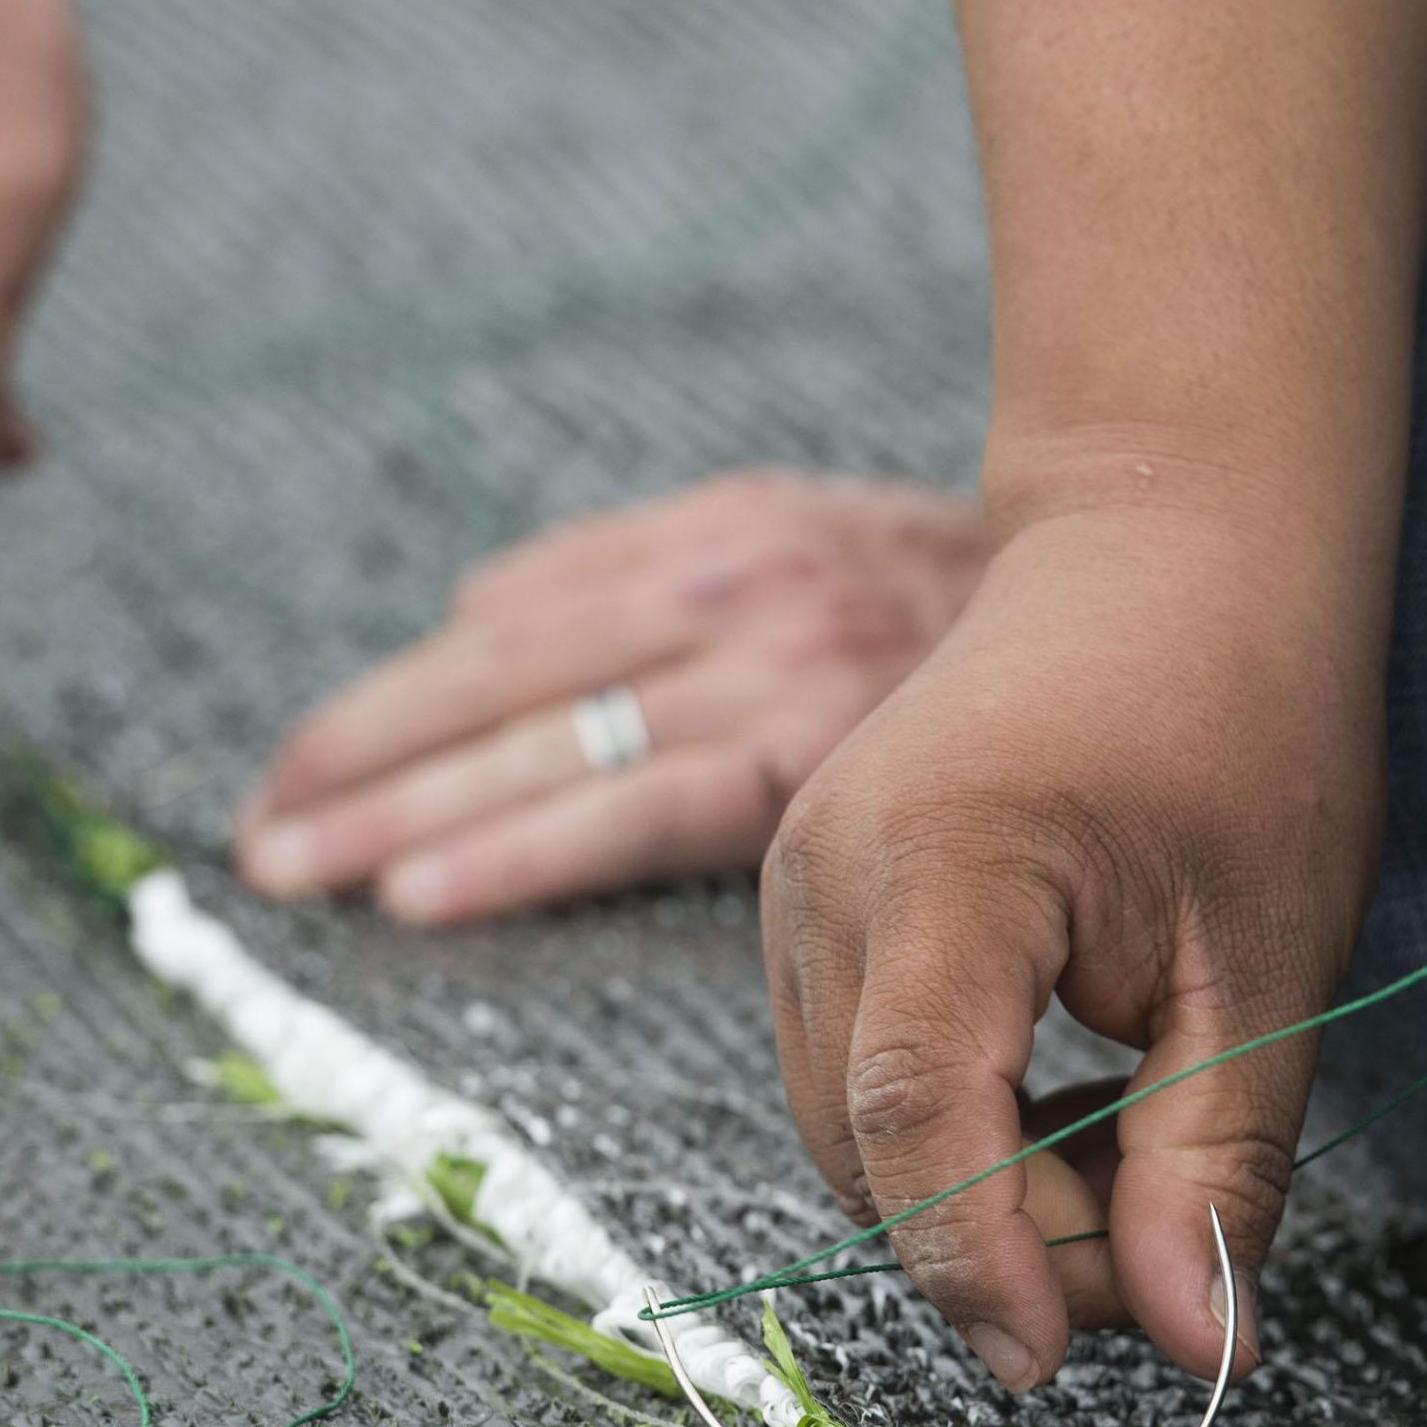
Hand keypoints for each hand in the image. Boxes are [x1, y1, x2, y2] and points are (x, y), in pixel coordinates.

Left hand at [237, 471, 990, 919]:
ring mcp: (780, 670)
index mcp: (723, 540)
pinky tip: (430, 888)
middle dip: (366, 761)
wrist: (1169, 584)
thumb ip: (653, 573)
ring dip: (411, 811)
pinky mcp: (828, 750)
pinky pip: (642, 805)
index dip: (393, 704)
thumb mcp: (808, 538)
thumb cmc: (967, 606)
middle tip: (257, 846)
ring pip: (554, 741)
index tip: (296, 772)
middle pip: (510, 684)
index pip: (520, 625)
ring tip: (304, 872)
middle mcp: (737, 594)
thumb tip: (489, 605)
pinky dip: (526, 845)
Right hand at [762, 453, 1389, 1389]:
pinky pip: (844, 1075)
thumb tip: (1197, 1351)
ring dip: (972, 1190)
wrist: (1163, 543)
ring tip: (1126, 1135)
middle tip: (1163, 1228)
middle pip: (867, 1149)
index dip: (988, 1263)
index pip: (919, 1118)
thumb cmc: (1243, 712)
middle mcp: (824, 871)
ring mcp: (792, 881)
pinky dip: (939, 1131)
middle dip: (1002, 1241)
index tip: (1071, 1361)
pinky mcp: (800, 899)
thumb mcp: (1267, 955)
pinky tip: (1055, 1090)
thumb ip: (1215, 1159)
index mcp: (947, 860)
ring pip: (845, 1130)